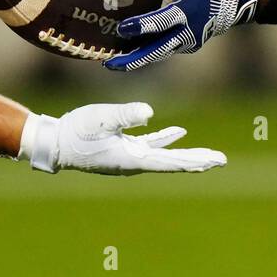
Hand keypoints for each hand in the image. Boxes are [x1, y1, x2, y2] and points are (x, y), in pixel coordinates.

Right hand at [21, 103, 226, 174]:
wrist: (55, 142)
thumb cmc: (76, 130)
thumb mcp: (100, 118)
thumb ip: (125, 115)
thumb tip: (149, 113)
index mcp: (131, 159)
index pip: (170, 161)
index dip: (193, 160)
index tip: (214, 162)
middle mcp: (134, 162)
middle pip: (173, 162)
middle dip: (197, 160)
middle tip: (221, 160)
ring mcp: (129, 157)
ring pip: (165, 155)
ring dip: (186, 153)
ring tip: (207, 155)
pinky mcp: (123, 149)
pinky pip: (151, 146)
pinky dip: (166, 140)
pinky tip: (179, 132)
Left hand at [102, 0, 258, 71]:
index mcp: (187, 9)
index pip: (161, 21)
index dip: (142, 26)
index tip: (121, 28)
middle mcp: (188, 30)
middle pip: (157, 50)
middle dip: (133, 59)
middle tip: (109, 63)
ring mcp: (189, 41)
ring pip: (159, 54)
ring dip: (136, 61)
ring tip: (112, 64)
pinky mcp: (189, 45)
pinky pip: (165, 50)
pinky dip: (147, 53)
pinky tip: (127, 56)